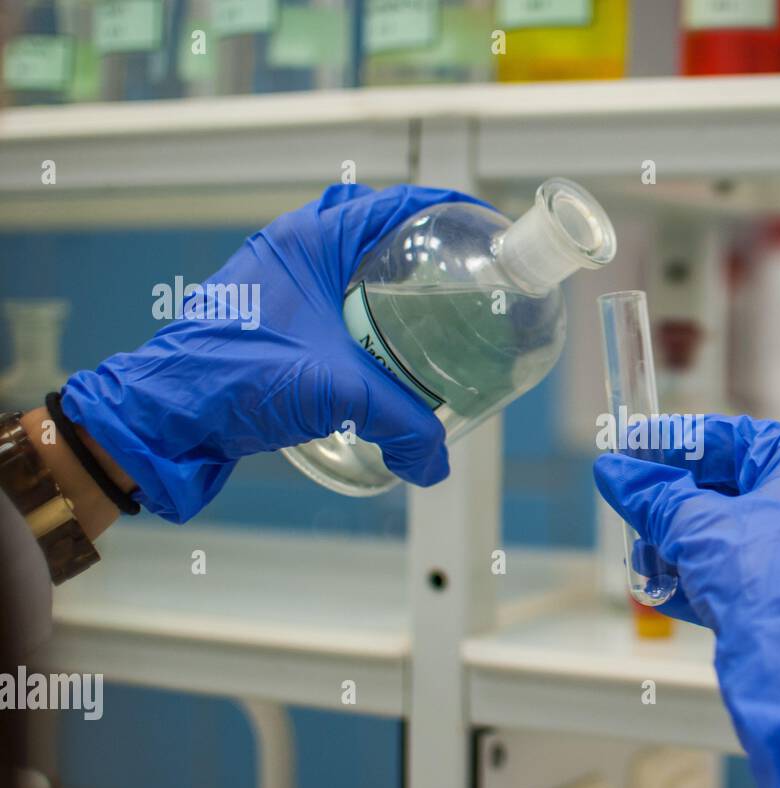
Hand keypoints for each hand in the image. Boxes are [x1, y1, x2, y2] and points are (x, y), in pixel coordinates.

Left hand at [61, 184, 484, 522]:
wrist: (161, 416)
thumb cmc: (233, 377)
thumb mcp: (333, 391)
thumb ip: (400, 424)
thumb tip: (437, 461)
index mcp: (311, 238)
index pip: (396, 203)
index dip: (448, 210)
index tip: (487, 232)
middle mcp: (295, 248)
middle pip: (380, 231)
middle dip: (425, 250)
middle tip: (466, 281)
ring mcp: (279, 282)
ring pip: (355, 268)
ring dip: (392, 286)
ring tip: (436, 319)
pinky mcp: (272, 318)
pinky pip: (333, 302)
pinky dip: (365, 317)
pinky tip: (387, 356)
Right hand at [593, 415, 779, 787]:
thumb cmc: (769, 572)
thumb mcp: (697, 524)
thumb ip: (653, 496)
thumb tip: (613, 472)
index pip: (731, 438)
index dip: (675, 443)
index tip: (631, 447)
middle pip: (727, 490)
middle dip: (672, 507)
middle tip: (629, 507)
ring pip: (729, 537)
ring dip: (679, 548)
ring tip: (644, 559)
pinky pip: (739, 576)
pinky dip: (701, 580)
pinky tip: (662, 591)